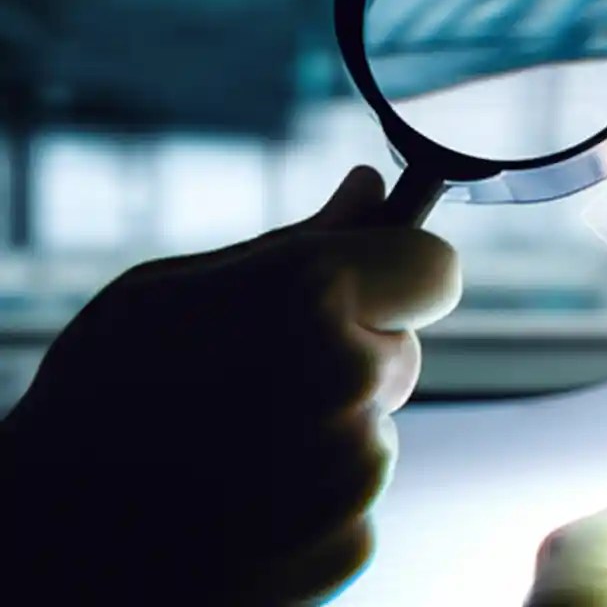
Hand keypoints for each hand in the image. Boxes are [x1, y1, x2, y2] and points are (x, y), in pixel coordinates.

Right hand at [0, 167, 461, 604]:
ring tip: (236, 450)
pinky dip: (315, 504)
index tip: (366, 288)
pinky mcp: (350, 542)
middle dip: (351, 359)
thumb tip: (370, 191)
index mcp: (310, 296)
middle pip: (402, 351)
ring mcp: (353, 470)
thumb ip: (293, 244)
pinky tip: (244, 506)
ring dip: (328, 434)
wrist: (45, 540)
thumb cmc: (96, 398)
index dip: (399, 275)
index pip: (434, 267)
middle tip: (258, 380)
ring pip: (377, 429)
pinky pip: (359, 501)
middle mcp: (349, 379)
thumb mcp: (173, 291)